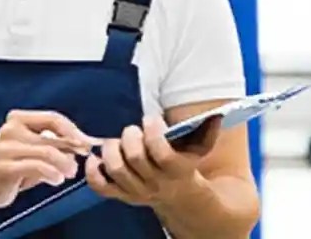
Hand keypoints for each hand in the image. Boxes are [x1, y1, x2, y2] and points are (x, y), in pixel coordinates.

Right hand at [0, 110, 98, 208]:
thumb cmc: (12, 166)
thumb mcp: (34, 150)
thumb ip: (55, 144)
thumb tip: (82, 144)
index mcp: (17, 119)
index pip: (53, 118)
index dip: (75, 131)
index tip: (88, 144)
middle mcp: (10, 129)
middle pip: (53, 136)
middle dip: (72, 152)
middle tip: (76, 166)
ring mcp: (6, 148)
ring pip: (48, 152)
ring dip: (65, 165)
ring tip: (67, 174)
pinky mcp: (5, 167)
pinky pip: (38, 167)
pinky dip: (53, 174)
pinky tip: (55, 180)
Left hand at [87, 113, 221, 207]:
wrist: (179, 195)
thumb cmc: (184, 163)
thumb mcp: (198, 149)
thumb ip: (206, 132)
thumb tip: (216, 115)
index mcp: (177, 171)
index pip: (162, 153)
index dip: (154, 133)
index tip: (151, 120)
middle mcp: (156, 183)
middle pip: (135, 158)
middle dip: (130, 137)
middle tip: (133, 130)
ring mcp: (136, 191)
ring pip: (116, 170)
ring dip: (111, 149)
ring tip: (116, 141)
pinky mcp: (120, 194)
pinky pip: (101, 186)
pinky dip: (93, 171)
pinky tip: (95, 157)